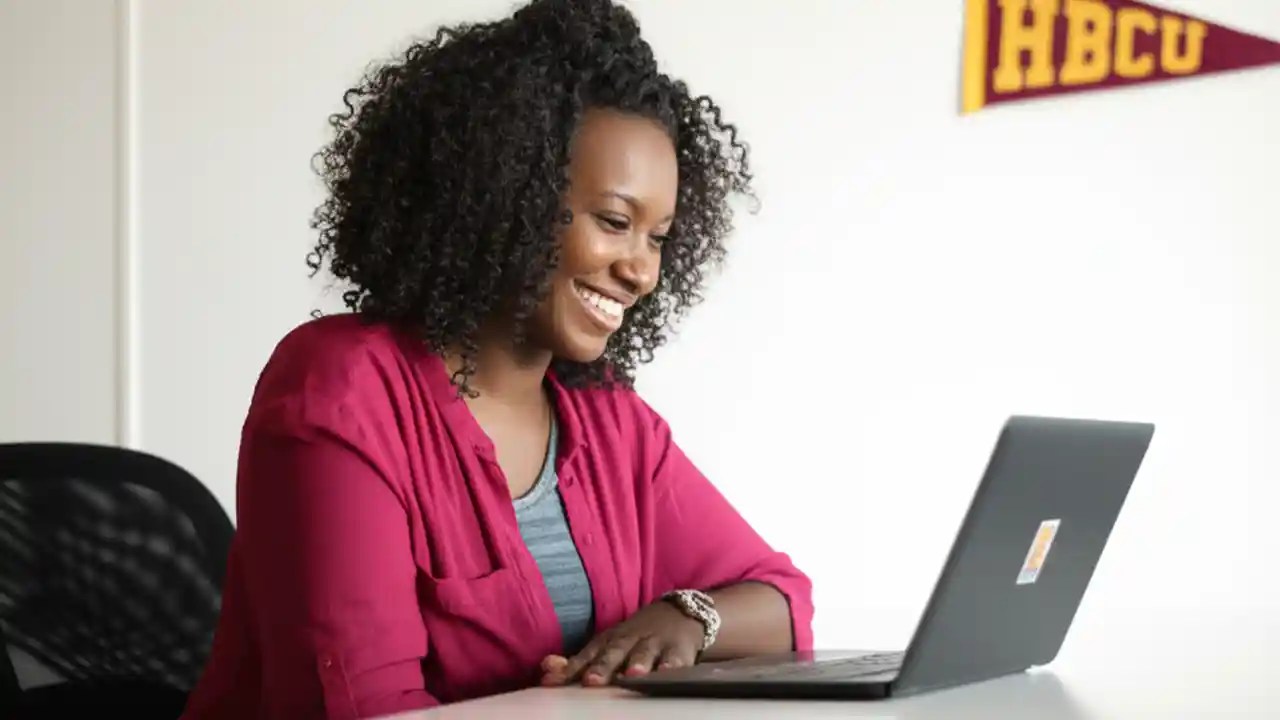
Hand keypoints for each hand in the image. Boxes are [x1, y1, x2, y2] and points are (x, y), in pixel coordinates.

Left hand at [540, 599, 703, 686]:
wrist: (679, 612)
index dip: (569, 670)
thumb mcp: (607, 644)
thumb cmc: (636, 636)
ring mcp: (654, 644)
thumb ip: (578, 662)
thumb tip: (544, 671)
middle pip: (613, 654)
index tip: (551, 682)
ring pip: (644, 654)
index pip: (585, 657)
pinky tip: (667, 673)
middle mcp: (628, 641)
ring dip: (638, 664)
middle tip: (591, 681)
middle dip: (602, 667)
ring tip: (631, 676)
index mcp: (608, 641)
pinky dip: (672, 666)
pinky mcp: (679, 649)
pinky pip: (675, 659)